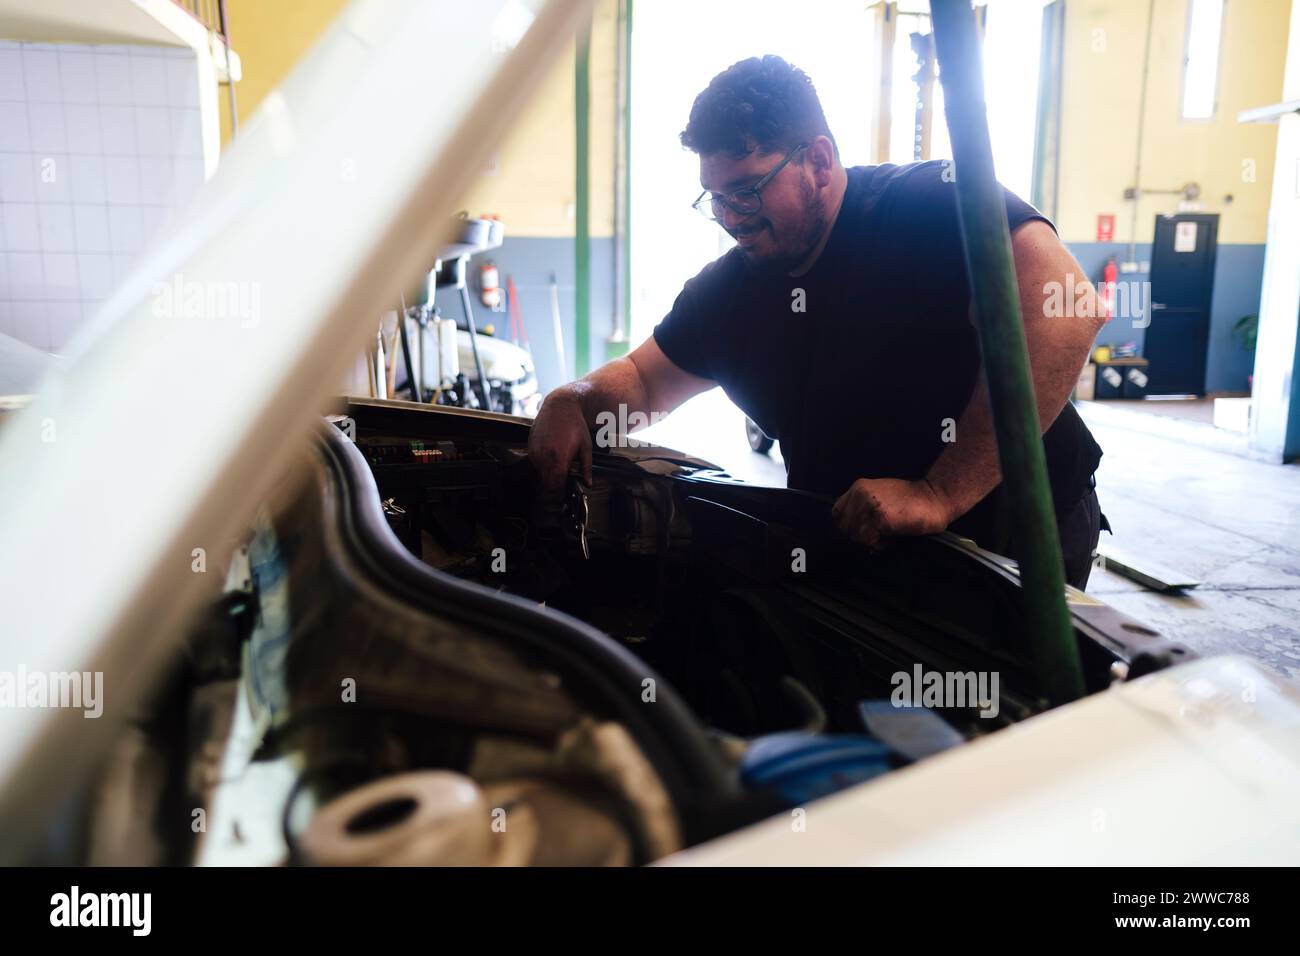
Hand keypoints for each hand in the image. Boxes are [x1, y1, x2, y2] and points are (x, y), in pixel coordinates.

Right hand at [528, 391, 592, 494]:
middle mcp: (545, 456)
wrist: (559, 406)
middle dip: (554, 485)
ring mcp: (535, 452)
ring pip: (540, 474)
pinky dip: (542, 465)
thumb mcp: (586, 446)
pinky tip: (552, 456)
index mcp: (560, 457)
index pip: (556, 485)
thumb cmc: (574, 424)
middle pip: (546, 483)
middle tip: (563, 481)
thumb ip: (586, 468)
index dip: (561, 491)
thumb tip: (588, 484)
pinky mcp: (530, 448)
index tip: (566, 492)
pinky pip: (535, 464)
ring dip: (548, 475)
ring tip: (559, 465)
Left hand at [832, 478, 952, 548]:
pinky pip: (868, 540)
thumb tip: (853, 533)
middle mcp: (859, 493)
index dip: (850, 526)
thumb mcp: (880, 496)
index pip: (837, 513)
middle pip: (845, 527)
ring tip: (889, 534)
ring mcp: (868, 504)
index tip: (865, 531)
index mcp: (858, 487)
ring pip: (855, 536)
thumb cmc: (911, 502)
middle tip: (881, 535)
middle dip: (861, 536)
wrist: (935, 498)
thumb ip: (864, 509)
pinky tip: (893, 537)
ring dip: (871, 541)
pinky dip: (880, 544)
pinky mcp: (879, 517)